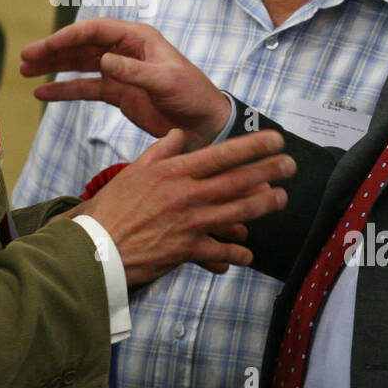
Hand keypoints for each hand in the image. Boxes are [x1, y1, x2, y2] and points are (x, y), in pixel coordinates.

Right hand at [21, 18, 231, 149]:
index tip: (43, 47)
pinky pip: (85, 88)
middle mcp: (125, 50)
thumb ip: (134, 72)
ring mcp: (120, 71)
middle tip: (24, 58)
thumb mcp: (165, 82)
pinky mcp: (118, 93)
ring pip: (79, 64)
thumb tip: (104, 61)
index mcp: (138, 38)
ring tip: (24, 71)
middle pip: (81, 45)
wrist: (204, 125)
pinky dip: (63, 90)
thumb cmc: (192, 96)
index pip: (95, 30)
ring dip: (53, 67)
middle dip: (53, 51)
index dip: (67, 37)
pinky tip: (42, 93)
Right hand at [74, 128, 292, 287]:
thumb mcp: (133, 171)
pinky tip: (248, 254)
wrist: (96, 247)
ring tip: (280, 198)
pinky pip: (221, 252)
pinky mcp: (188, 250)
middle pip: (238, 180)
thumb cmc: (111, 209)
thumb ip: (160, 151)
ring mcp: (191, 223)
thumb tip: (178, 133)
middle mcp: (188, 194)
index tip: (275, 139)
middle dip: (269, 171)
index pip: (222, 154)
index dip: (253, 146)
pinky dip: (237, 253)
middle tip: (291, 165)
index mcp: (176, 172)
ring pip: (237, 211)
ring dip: (263, 205)